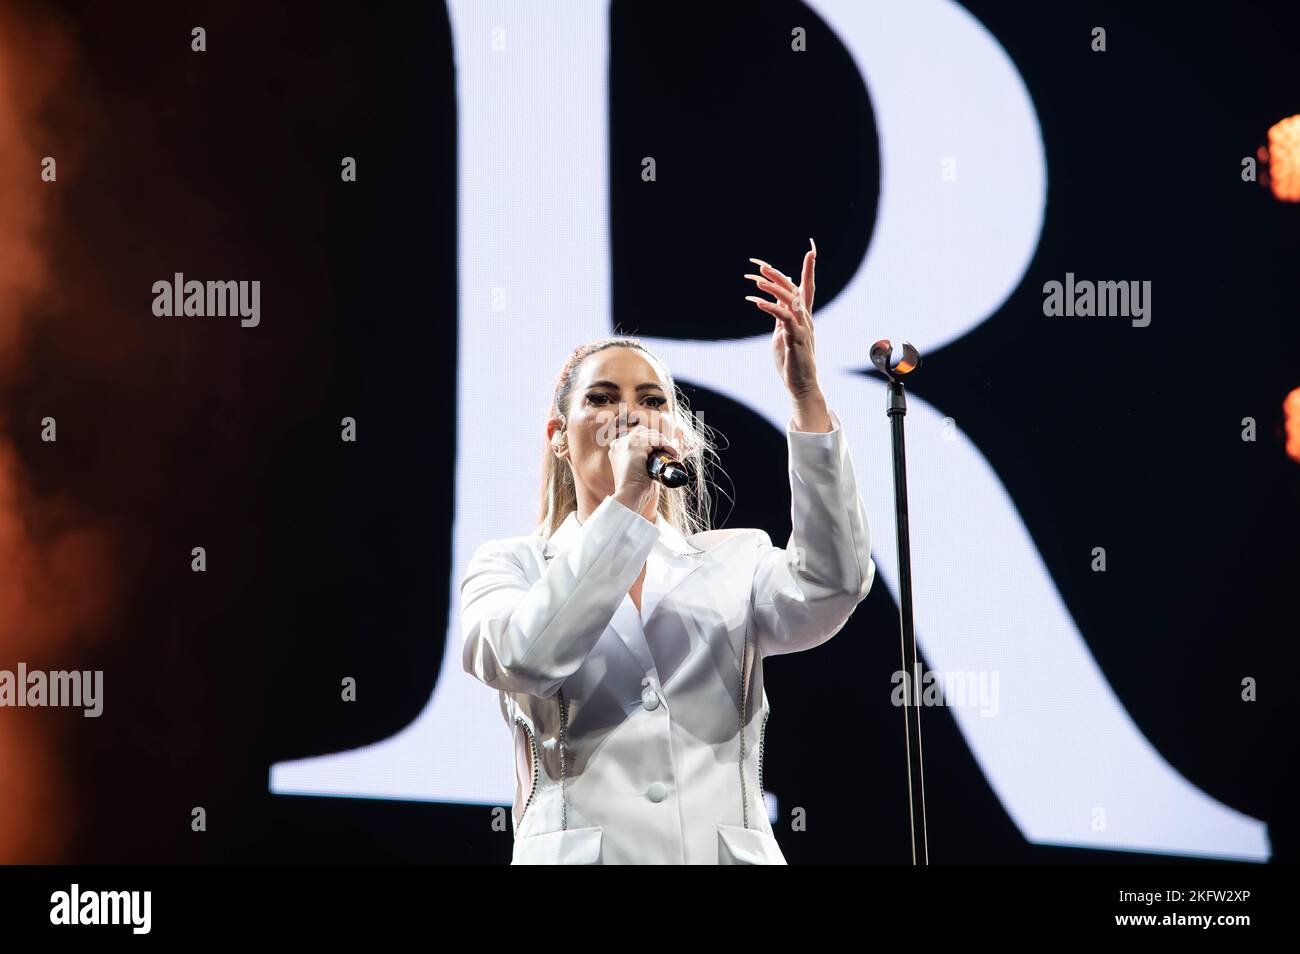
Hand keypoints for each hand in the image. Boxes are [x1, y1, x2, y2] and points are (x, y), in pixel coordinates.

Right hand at [607, 420, 683, 512]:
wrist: (630, 496)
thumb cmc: (637, 489)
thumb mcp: (642, 471)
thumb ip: (648, 462)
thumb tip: (665, 456)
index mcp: (617, 449)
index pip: (639, 437)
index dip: (653, 443)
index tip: (663, 454)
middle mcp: (619, 443)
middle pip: (646, 433)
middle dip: (660, 442)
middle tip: (669, 455)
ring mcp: (626, 442)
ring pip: (652, 435)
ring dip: (665, 444)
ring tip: (672, 456)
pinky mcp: (635, 445)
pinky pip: (657, 439)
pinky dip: (668, 446)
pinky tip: (672, 454)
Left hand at [744, 238, 820, 400]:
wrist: (802, 385)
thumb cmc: (792, 361)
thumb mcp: (783, 334)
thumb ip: (781, 316)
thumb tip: (776, 300)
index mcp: (803, 317)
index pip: (808, 289)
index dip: (808, 270)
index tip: (811, 251)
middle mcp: (806, 319)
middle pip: (795, 290)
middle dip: (779, 276)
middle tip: (761, 266)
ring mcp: (802, 328)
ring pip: (790, 301)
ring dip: (773, 289)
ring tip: (757, 281)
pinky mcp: (796, 339)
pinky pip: (784, 318)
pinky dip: (770, 308)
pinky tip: (757, 302)